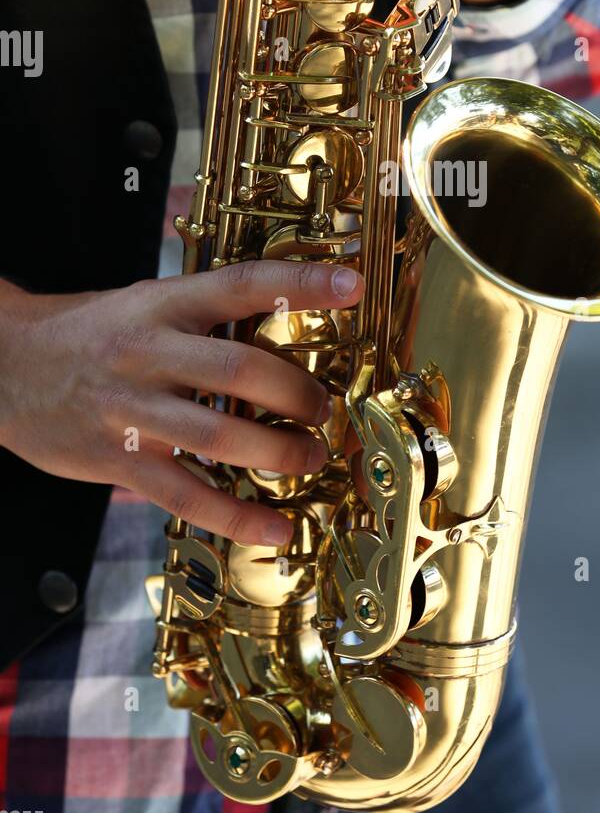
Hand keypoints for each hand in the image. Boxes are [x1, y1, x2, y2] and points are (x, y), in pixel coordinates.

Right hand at [0, 263, 363, 546]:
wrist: (4, 365)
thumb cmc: (88, 334)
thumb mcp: (144, 301)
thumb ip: (205, 312)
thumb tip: (285, 316)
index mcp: (162, 303)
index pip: (241, 284)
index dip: (300, 282)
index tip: (351, 286)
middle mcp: (149, 351)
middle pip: (240, 369)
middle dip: (298, 393)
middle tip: (324, 408)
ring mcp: (131, 408)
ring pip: (219, 436)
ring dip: (279, 453)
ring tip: (309, 458)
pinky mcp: (116, 460)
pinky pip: (186, 495)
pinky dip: (237, 517)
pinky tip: (274, 529)